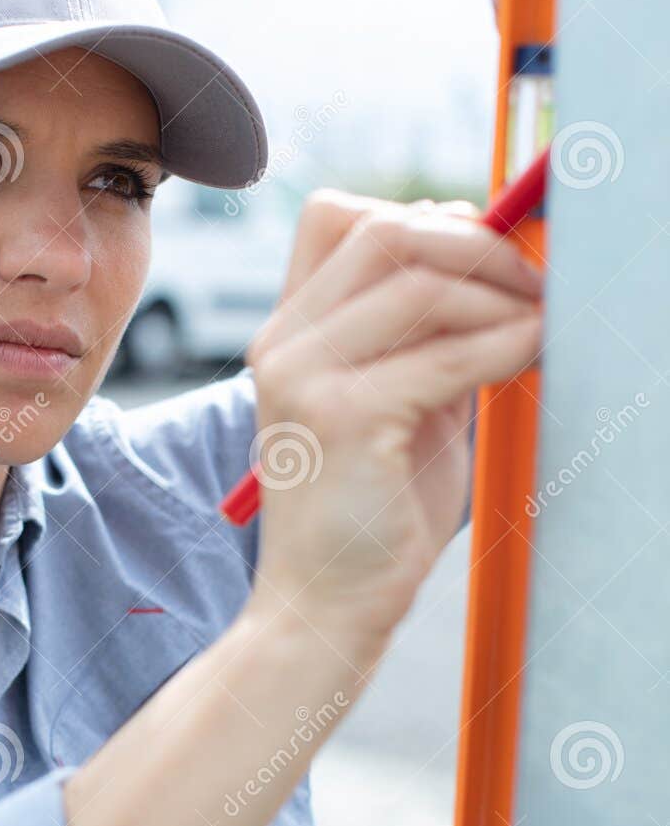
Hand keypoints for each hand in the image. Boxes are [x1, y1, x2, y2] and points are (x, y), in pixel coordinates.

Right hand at [243, 191, 542, 668]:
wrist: (323, 608)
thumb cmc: (369, 513)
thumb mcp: (395, 404)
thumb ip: (425, 338)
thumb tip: (495, 266)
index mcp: (287, 334)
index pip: (337, 218)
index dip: (421, 216)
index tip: (484, 256)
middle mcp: (283, 345)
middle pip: (384, 232)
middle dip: (474, 245)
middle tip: (531, 283)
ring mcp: (304, 379)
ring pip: (420, 283)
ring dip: (500, 296)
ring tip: (542, 323)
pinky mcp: (342, 419)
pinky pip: (445, 355)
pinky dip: (505, 343)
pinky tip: (534, 352)